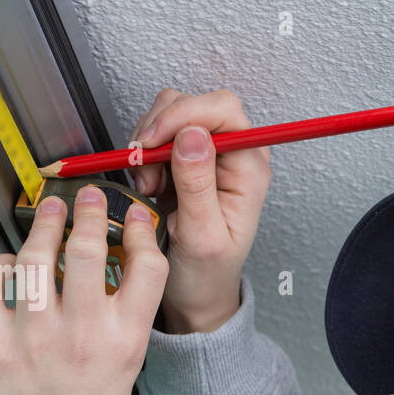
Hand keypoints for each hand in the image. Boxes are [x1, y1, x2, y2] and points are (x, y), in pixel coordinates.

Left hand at [0, 186, 168, 394]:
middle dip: (88, 213)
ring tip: (49, 216)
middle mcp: (83, 334)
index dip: (142, 232)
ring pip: (35, 258)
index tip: (135, 219)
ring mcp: (35, 339)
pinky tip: (4, 266)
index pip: (147, 267)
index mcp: (124, 343)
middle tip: (86, 200)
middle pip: (89, 248)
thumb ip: (117, 329)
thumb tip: (103, 284)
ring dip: (44, 228)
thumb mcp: (124, 377)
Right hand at [128, 88, 271, 333]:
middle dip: (161, 130)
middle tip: (145, 171)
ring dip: (149, 144)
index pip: (223, 110)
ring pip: (171, 113)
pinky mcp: (186, 158)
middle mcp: (234, 153)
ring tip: (149, 186)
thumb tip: (193, 136)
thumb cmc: (206, 272)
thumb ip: (198, 185)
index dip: (184, 115)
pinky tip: (148, 186)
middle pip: (194, 104)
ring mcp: (209, 153)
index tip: (152, 143)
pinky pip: (158, 134)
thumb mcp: (201, 236)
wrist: (197, 290)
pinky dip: (144, 153)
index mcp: (249, 168)